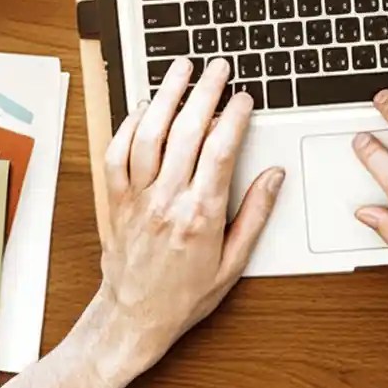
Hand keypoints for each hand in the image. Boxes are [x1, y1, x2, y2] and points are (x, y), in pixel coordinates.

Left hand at [85, 57, 285, 380]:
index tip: (244, 98)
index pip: (221, 150)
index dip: (235, 116)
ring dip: (165, 96)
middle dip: (205, 92)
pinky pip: (116, 154)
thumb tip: (273, 177)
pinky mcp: (114, 200)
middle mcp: (167, 201)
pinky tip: (143, 108)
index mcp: (201, 215)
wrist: (134, 318)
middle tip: (217, 69)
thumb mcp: (234, 262)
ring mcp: (137, 198)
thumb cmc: (184, 295)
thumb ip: (255, 214)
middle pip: (186, 131)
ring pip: (148, 134)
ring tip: (180, 71)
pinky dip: (128, 126)